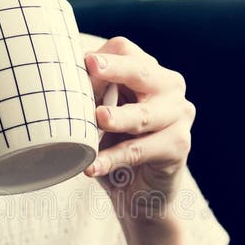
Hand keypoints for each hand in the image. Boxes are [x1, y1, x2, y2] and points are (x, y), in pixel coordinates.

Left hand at [84, 37, 194, 223]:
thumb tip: (64, 79)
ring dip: (118, 118)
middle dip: (115, 69)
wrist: (140, 194)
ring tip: (98, 119)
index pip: (125, 51)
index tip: (79, 66)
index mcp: (149, 71)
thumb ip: (91, 97)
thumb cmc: (116, 146)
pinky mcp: (179, 146)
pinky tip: (93, 167)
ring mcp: (179, 115)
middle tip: (91, 67)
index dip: (101, 59)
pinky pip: (140, 151)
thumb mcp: (101, 116)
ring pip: (143, 114)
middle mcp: (170, 87)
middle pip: (141, 70)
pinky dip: (114, 159)